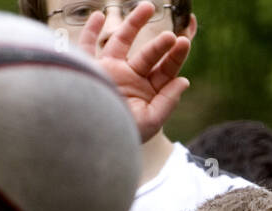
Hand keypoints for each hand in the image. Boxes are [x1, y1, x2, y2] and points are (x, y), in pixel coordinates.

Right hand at [78, 2, 190, 143]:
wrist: (90, 137)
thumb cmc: (121, 133)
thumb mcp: (150, 121)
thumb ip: (167, 101)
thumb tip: (183, 80)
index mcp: (147, 93)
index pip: (166, 71)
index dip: (176, 56)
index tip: (184, 42)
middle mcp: (130, 79)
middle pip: (149, 55)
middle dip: (160, 45)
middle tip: (171, 36)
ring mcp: (110, 71)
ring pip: (122, 41)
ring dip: (134, 23)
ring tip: (148, 7)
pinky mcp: (90, 68)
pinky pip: (88, 46)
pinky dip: (90, 31)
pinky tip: (98, 16)